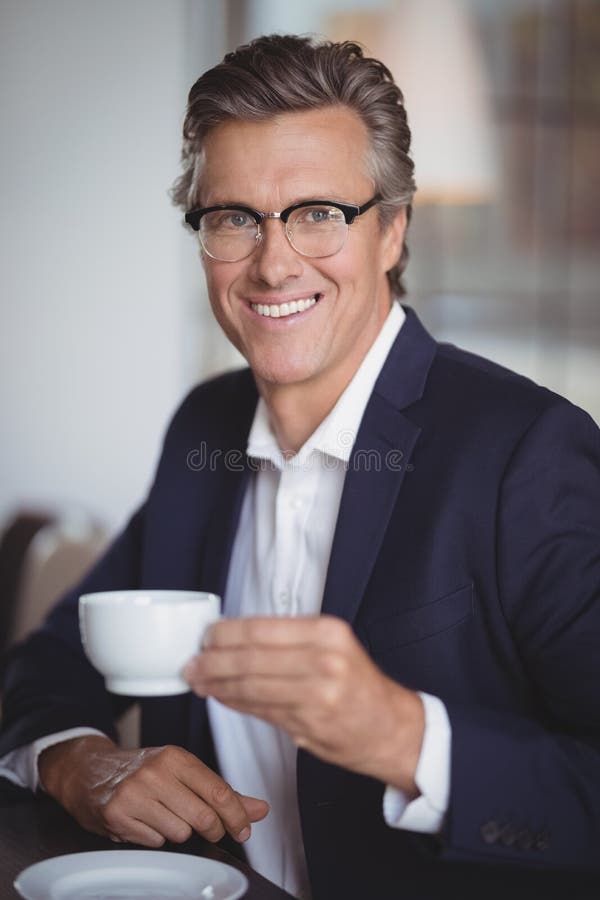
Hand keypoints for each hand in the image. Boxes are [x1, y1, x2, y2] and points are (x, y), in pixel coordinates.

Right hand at [38, 735, 268, 845]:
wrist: (89, 771)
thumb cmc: (142, 771)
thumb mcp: (182, 771)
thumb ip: (221, 792)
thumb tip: (258, 809)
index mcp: (176, 757)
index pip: (218, 790)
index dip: (236, 815)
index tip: (243, 829)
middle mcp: (156, 772)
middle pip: (202, 817)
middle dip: (210, 829)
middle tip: (206, 827)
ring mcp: (134, 793)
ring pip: (179, 833)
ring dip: (177, 832)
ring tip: (162, 815)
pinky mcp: (117, 814)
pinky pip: (154, 842)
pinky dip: (153, 837)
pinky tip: (143, 821)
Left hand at [184, 616, 424, 794]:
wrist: (392, 727)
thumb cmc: (358, 685)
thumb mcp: (333, 646)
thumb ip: (289, 640)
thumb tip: (234, 637)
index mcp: (327, 632)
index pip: (261, 629)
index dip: (226, 634)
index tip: (206, 637)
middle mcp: (324, 661)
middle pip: (250, 659)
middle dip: (213, 661)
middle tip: (192, 663)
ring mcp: (318, 695)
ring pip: (250, 687)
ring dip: (217, 685)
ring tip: (198, 681)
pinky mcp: (309, 726)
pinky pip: (260, 711)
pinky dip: (234, 703)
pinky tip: (221, 697)